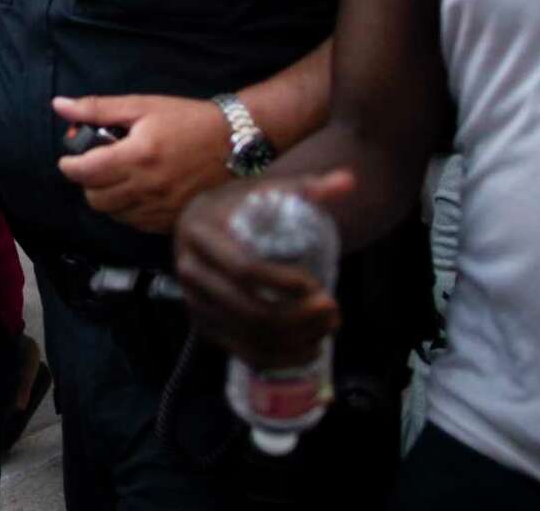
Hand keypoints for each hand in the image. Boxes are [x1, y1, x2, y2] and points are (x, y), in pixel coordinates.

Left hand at [53, 94, 235, 232]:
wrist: (233, 141)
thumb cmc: (186, 119)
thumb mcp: (141, 105)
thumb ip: (97, 108)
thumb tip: (59, 105)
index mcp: (137, 156)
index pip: (85, 173)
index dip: (69, 165)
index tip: (70, 158)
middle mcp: (148, 187)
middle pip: (95, 198)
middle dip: (88, 181)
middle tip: (96, 165)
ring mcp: (161, 208)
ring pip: (113, 214)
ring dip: (107, 196)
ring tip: (118, 176)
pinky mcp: (172, 220)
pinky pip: (135, 223)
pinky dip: (128, 209)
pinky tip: (137, 190)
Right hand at [175, 170, 351, 368]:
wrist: (201, 221)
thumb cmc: (239, 204)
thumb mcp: (266, 189)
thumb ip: (307, 186)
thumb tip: (348, 181)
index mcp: (202, 233)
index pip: (244, 269)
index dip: (284, 282)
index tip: (317, 285)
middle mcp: (190, 270)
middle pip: (246, 309)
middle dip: (297, 318)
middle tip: (333, 311)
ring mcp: (193, 301)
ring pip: (246, 336)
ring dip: (292, 341)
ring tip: (326, 329)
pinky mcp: (203, 325)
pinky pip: (241, 352)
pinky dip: (278, 359)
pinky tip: (309, 350)